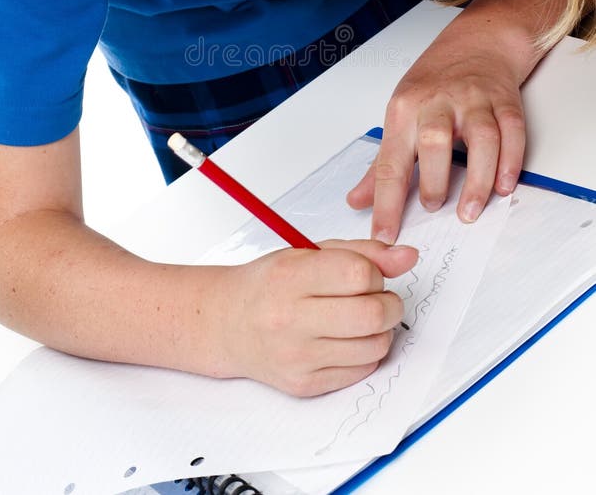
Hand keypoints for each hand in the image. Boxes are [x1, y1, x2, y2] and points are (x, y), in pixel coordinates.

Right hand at [219, 240, 417, 395]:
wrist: (229, 323)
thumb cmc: (271, 283)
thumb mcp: (310, 253)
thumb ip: (362, 252)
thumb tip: (408, 257)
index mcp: (290, 277)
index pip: (359, 273)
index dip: (375, 273)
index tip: (367, 275)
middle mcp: (290, 319)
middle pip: (372, 314)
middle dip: (390, 304)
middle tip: (380, 299)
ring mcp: (297, 357)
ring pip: (374, 346)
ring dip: (381, 330)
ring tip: (362, 319)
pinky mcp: (305, 385)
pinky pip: (362, 371)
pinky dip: (366, 353)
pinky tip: (347, 339)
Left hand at [347, 32, 526, 241]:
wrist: (476, 42)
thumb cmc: (433, 83)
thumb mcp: (399, 115)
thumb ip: (382, 164)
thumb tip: (357, 201)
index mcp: (404, 110)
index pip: (390, 162)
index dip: (385, 202)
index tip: (384, 234)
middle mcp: (438, 103)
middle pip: (434, 142)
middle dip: (433, 181)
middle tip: (431, 208)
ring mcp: (474, 101)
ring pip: (480, 139)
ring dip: (476, 179)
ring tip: (469, 211)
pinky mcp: (505, 101)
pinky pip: (511, 132)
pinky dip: (510, 162)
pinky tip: (504, 187)